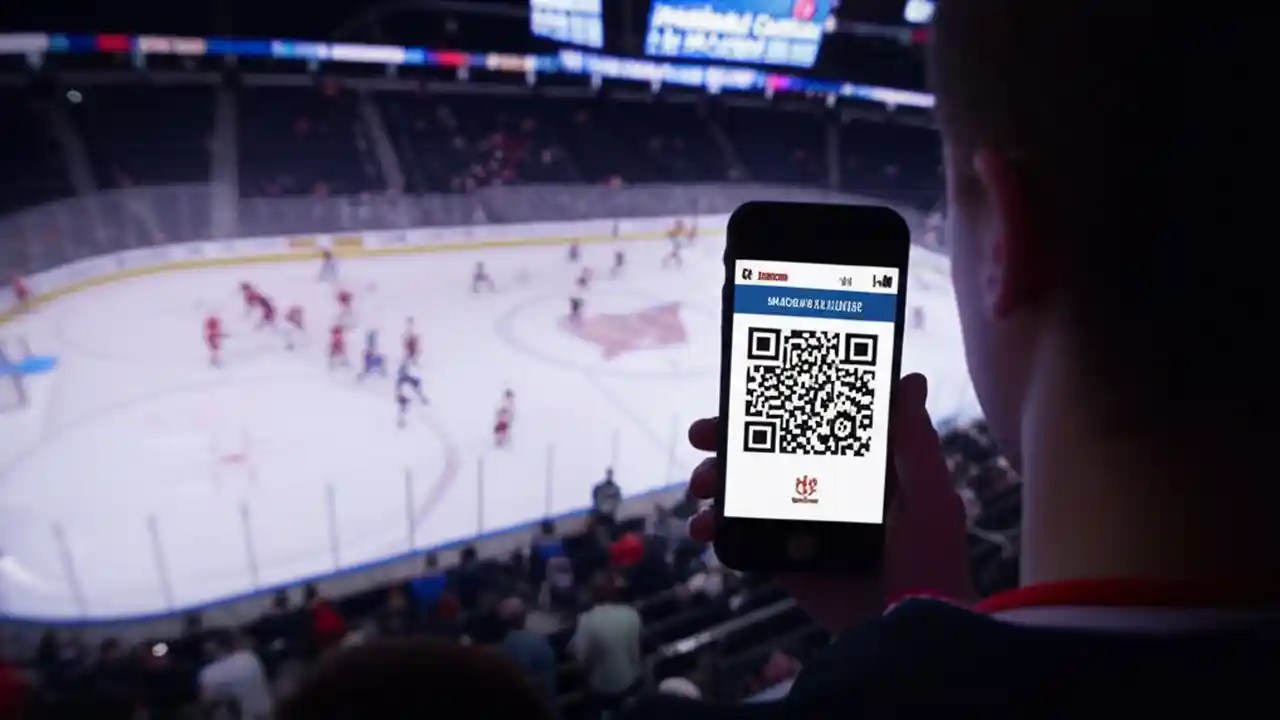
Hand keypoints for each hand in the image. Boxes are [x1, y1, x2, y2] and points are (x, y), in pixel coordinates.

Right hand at [686, 373, 976, 633]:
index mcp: (856, 466)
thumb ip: (915, 441)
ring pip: (744, 490)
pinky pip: (739, 537)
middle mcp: (824, 488)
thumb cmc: (932, 560)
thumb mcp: (929, 495)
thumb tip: (912, 381)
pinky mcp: (783, 560)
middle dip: (726, 440)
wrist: (912, 630)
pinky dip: (714, 529)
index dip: (774, 407)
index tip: (742, 392)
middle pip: (765, 453)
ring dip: (715, 482)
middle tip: (702, 434)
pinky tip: (703, 528)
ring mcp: (799, 524)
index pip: (807, 424)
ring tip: (701, 487)